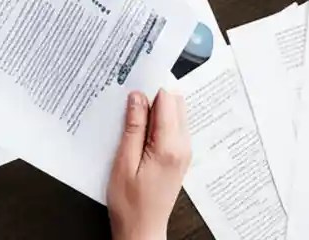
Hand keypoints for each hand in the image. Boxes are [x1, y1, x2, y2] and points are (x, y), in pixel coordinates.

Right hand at [107, 89, 190, 239]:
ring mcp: (184, 151)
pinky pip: (174, 127)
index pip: (167, 100)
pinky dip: (159, 120)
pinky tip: (139, 128)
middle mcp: (183, 145)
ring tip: (131, 114)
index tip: (132, 83)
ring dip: (156, 107)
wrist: (142, 230)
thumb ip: (133, 127)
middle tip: (129, 97)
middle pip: (176, 102)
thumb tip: (137, 96)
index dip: (149, 88)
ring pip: (176, 113)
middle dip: (154, 94)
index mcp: (170, 146)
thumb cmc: (129, 203)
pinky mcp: (180, 156)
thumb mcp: (124, 162)